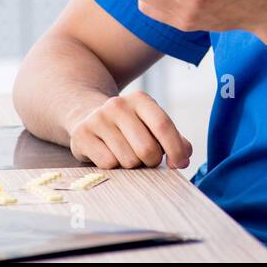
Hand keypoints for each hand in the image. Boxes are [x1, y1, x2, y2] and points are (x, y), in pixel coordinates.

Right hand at [66, 91, 192, 168]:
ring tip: (126, 154)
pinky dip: (114, 167)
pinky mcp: (82, 135)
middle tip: (147, 159)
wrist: (88, 116)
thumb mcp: (152, 125)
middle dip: (152, 161)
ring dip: (132, 165)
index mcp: (140, 99)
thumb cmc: (130, 126)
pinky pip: (109, 164)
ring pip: (128, 160)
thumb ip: (174, 139)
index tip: (180, 164)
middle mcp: (118, 105)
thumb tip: (184, 158)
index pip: (163, 125)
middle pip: (147, 148)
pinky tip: (109, 154)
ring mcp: (98, 119)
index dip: (175, 149)